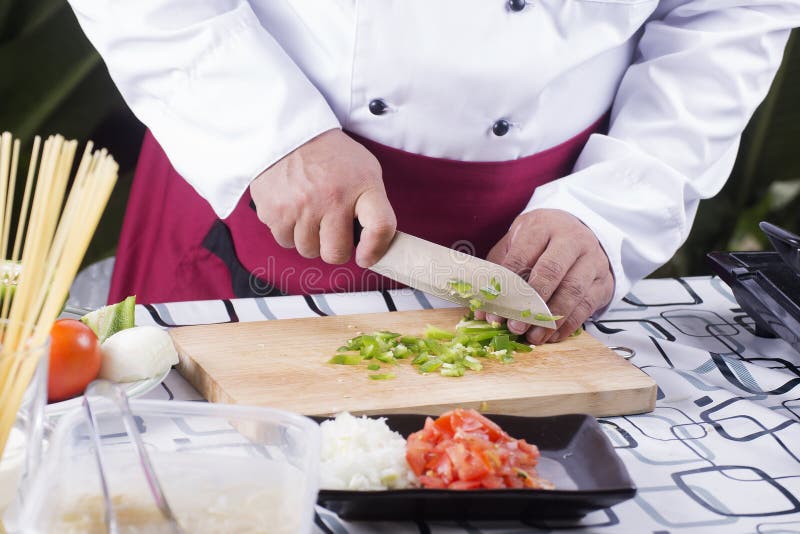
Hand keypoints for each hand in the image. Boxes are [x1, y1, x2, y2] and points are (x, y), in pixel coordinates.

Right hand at [250, 129, 396, 266]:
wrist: (288, 133)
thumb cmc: (331, 156)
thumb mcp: (364, 169)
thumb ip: (373, 205)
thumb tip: (374, 245)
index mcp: (361, 185)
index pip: (380, 228)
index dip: (375, 250)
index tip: (366, 256)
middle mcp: (331, 198)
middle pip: (336, 253)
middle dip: (335, 248)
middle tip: (332, 230)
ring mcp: (300, 207)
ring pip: (309, 251)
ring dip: (311, 239)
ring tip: (310, 214)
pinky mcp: (274, 212)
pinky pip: (285, 241)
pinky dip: (289, 232)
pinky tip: (293, 210)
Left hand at [474, 209, 613, 343]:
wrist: (580, 232)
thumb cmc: (539, 242)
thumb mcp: (515, 244)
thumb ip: (497, 273)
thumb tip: (482, 311)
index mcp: (543, 226)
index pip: (522, 257)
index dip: (507, 287)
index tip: (493, 312)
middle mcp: (572, 239)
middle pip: (551, 272)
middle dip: (530, 303)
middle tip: (514, 327)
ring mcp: (592, 259)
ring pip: (572, 291)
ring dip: (550, 319)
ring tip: (532, 337)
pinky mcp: (604, 280)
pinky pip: (586, 306)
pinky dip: (568, 325)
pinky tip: (551, 336)